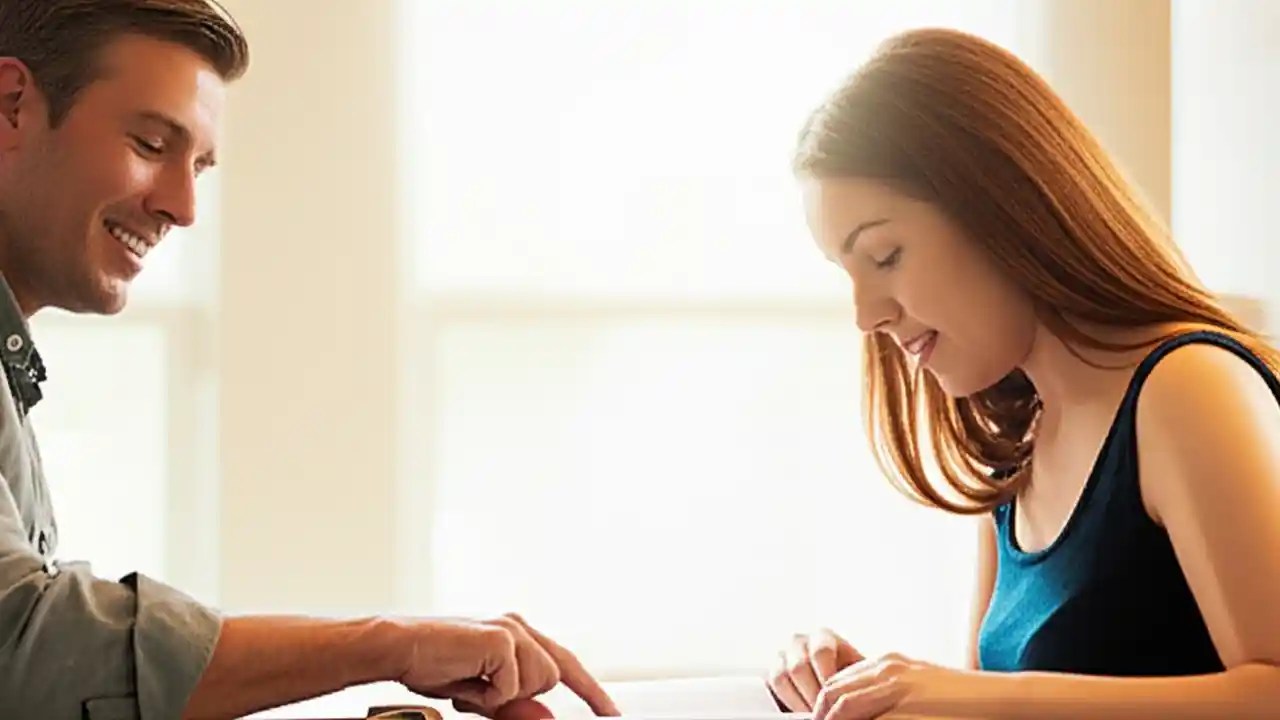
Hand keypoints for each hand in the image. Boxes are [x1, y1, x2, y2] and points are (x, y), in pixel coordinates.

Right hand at [394, 613, 618, 716]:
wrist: (399, 646)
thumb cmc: (434, 665)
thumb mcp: (481, 693)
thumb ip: (513, 704)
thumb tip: (543, 717)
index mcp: (517, 632)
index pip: (565, 663)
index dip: (590, 690)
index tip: (610, 712)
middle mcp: (520, 626)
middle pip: (552, 677)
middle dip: (521, 696)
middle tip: (479, 692)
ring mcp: (512, 630)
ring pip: (537, 683)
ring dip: (501, 696)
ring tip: (468, 681)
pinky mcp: (502, 640)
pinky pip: (511, 687)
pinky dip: (487, 695)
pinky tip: (464, 678)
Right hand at [767, 628, 862, 710]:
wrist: (839, 676)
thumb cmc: (850, 674)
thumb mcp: (856, 670)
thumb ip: (854, 677)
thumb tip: (853, 694)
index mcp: (822, 636)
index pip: (821, 652)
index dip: (827, 677)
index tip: (836, 698)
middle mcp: (799, 641)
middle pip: (799, 666)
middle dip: (813, 694)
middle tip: (826, 712)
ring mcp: (783, 655)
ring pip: (783, 676)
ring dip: (799, 700)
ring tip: (816, 714)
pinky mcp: (773, 669)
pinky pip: (775, 684)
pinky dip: (789, 700)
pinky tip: (803, 710)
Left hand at [812, 652, 967, 719]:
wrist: (998, 699)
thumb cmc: (959, 700)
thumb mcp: (915, 686)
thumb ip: (885, 693)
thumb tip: (856, 710)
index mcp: (888, 663)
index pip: (838, 681)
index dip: (823, 705)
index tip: (817, 719)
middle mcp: (887, 670)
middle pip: (833, 692)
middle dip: (820, 714)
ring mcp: (896, 688)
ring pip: (843, 707)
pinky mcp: (906, 709)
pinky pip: (868, 719)